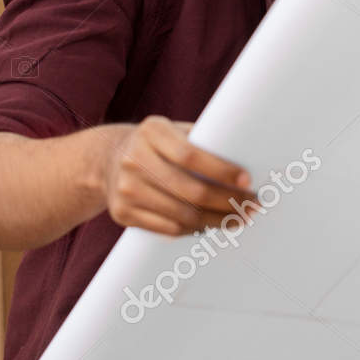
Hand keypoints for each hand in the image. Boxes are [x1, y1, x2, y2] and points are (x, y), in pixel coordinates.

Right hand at [101, 116, 255, 236]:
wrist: (107, 159)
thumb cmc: (157, 144)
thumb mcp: (173, 130)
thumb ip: (201, 141)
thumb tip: (246, 156)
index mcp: (151, 131)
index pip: (191, 155)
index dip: (222, 170)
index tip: (247, 181)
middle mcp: (134, 159)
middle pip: (190, 190)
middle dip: (227, 202)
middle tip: (251, 206)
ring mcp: (125, 188)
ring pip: (182, 214)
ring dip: (216, 220)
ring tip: (237, 219)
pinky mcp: (123, 213)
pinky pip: (168, 228)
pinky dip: (195, 229)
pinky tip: (211, 225)